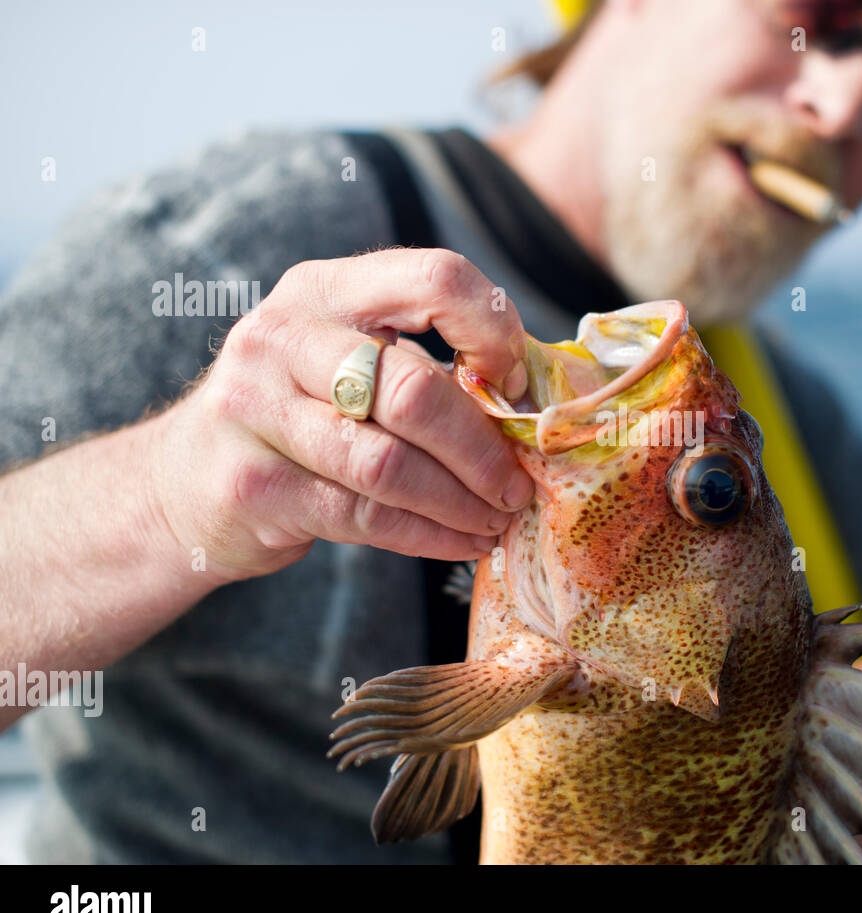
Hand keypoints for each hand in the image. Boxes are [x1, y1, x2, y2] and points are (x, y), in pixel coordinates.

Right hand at [152, 249, 535, 579]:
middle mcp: (282, 335)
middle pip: (414, 390)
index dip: (493, 332)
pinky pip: (366, 516)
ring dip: (461, 502)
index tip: (515, 386)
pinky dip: (429, 535)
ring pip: (390, 464)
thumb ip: (426, 364)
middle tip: (518, 484)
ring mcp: (256, 409)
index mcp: (326, 287)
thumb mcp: (349, 360)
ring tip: (498, 519)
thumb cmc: (300, 414)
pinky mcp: (253, 485)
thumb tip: (533, 403)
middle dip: (482, 449)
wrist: (186, 479)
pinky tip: (462, 542)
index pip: (434, 278)